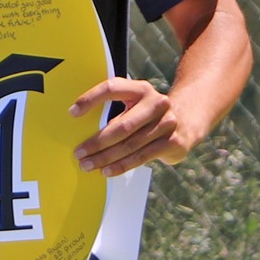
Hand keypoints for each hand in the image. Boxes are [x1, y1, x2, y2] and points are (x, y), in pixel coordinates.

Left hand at [69, 77, 194, 176]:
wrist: (186, 120)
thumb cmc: (146, 113)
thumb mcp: (134, 104)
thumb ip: (113, 109)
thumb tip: (78, 125)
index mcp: (141, 89)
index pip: (112, 88)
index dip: (91, 99)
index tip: (72, 113)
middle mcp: (156, 103)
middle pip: (121, 125)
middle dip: (97, 142)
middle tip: (78, 153)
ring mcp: (167, 123)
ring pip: (130, 145)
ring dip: (106, 157)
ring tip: (87, 165)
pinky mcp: (173, 142)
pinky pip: (141, 157)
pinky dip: (121, 165)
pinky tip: (106, 171)